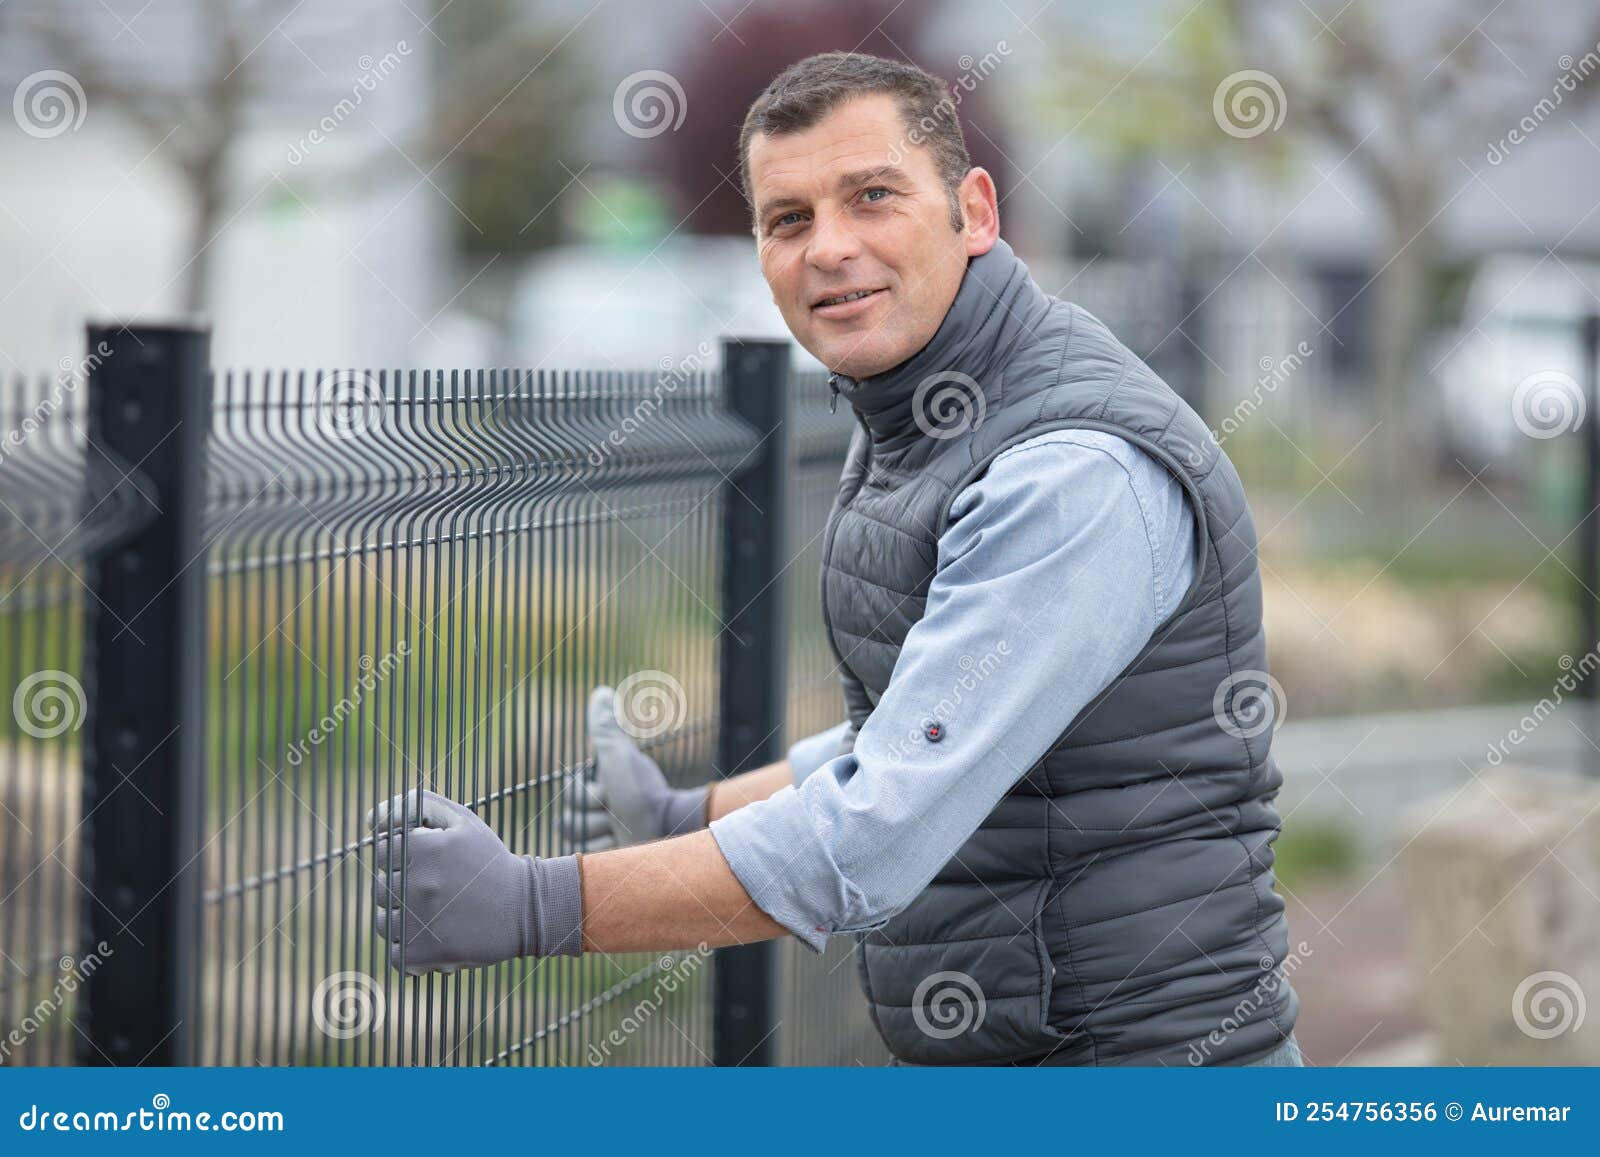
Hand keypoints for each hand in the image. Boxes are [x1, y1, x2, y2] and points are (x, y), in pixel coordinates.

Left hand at [367, 789, 581, 974]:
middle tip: (438, 890)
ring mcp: (418, 920)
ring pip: (384, 921)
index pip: (382, 850)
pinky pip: (395, 953)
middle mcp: (417, 882)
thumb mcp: (464, 821)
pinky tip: (437, 937)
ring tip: (437, 915)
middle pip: (381, 887)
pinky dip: (411, 948)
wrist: (525, 908)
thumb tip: (373, 817)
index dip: (403, 856)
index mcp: (423, 848)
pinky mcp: (423, 952)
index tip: (426, 864)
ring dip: (404, 920)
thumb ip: (420, 806)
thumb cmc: (489, 863)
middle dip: (404, 888)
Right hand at [561, 685, 709, 851]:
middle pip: (569, 820)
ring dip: (601, 835)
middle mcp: (598, 812)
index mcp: (598, 787)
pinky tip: (622, 847)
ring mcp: (602, 837)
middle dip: (594, 816)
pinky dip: (605, 852)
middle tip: (618, 813)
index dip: (588, 795)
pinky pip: (585, 857)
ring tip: (624, 831)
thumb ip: (604, 726)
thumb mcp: (618, 754)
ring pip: (577, 840)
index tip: (610, 790)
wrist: (667, 825)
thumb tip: (601, 691)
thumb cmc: (642, 789)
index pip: (570, 795)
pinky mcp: (606, 859)